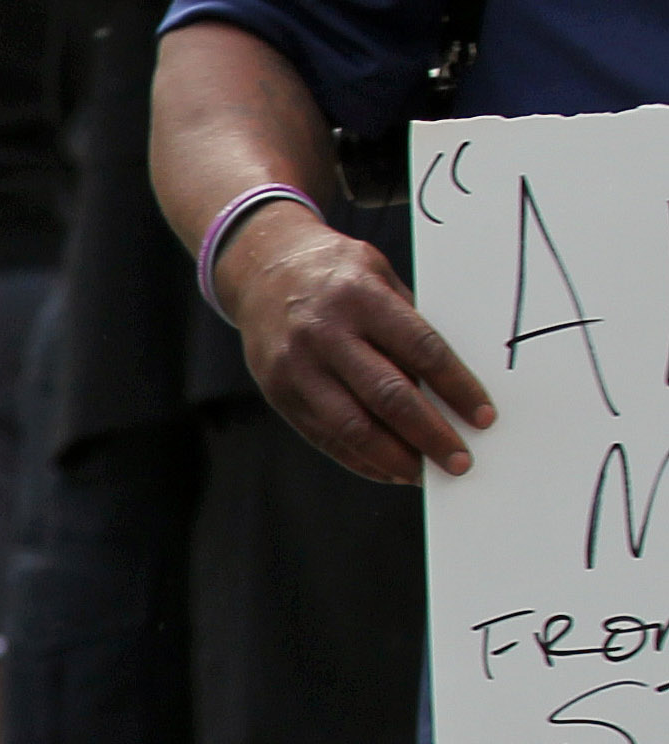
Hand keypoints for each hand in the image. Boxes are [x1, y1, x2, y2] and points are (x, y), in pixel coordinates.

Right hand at [213, 213, 491, 481]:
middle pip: (388, 396)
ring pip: (352, 426)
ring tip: (426, 474)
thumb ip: (408, 324)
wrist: (260, 270)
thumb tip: (448, 388)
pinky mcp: (278, 392)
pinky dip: (361, 459)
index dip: (457, 388)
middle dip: (430, 435)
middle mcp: (323, 332)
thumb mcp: (378, 275)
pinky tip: (389, 469)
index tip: (483, 417)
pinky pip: (324, 436)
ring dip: (396, 458)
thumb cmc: (335, 274)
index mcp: (358, 297)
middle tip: (461, 461)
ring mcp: (295, 366)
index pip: (421, 350)